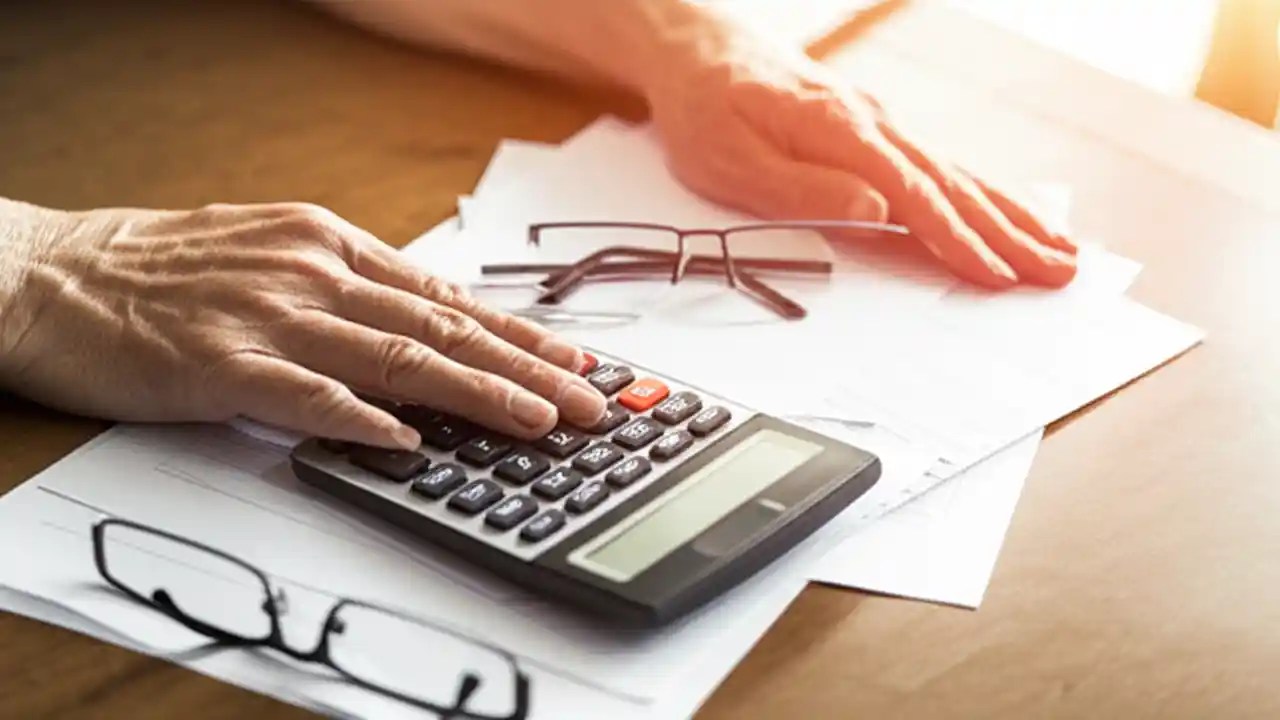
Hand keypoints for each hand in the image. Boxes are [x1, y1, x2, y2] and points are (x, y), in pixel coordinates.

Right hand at [0, 202, 606, 447]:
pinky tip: (411, 441)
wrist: (56, 273)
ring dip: (476, 392)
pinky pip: (306, 395)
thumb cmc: (167, 269)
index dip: (520, 332)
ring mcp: (272, 316)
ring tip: (537, 420)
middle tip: (590, 401)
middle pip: (443, 327)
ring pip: (398, 358)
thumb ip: (351, 286)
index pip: (449, 297)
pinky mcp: (221, 363)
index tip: (577, 359)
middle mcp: (316, 274)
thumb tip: (430, 321)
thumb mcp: (276, 252)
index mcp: (332, 245)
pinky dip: (363, 419)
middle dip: (527, 368)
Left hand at [643, 21, 1076, 287]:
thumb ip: (803, 188)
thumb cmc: (706, 109)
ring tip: (1060, 250)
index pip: (913, 195)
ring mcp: (879, 124)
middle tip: (1062, 272)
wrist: (698, 49)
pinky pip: (941, 165)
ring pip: (959, 174)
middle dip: (1011, 234)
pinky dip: (983, 193)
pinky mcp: (876, 129)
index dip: (957, 240)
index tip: (996, 276)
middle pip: (955, 186)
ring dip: (1012, 215)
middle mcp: (872, 123)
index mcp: (838, 131)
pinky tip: (1009, 213)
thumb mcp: (730, 160)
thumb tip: (875, 214)